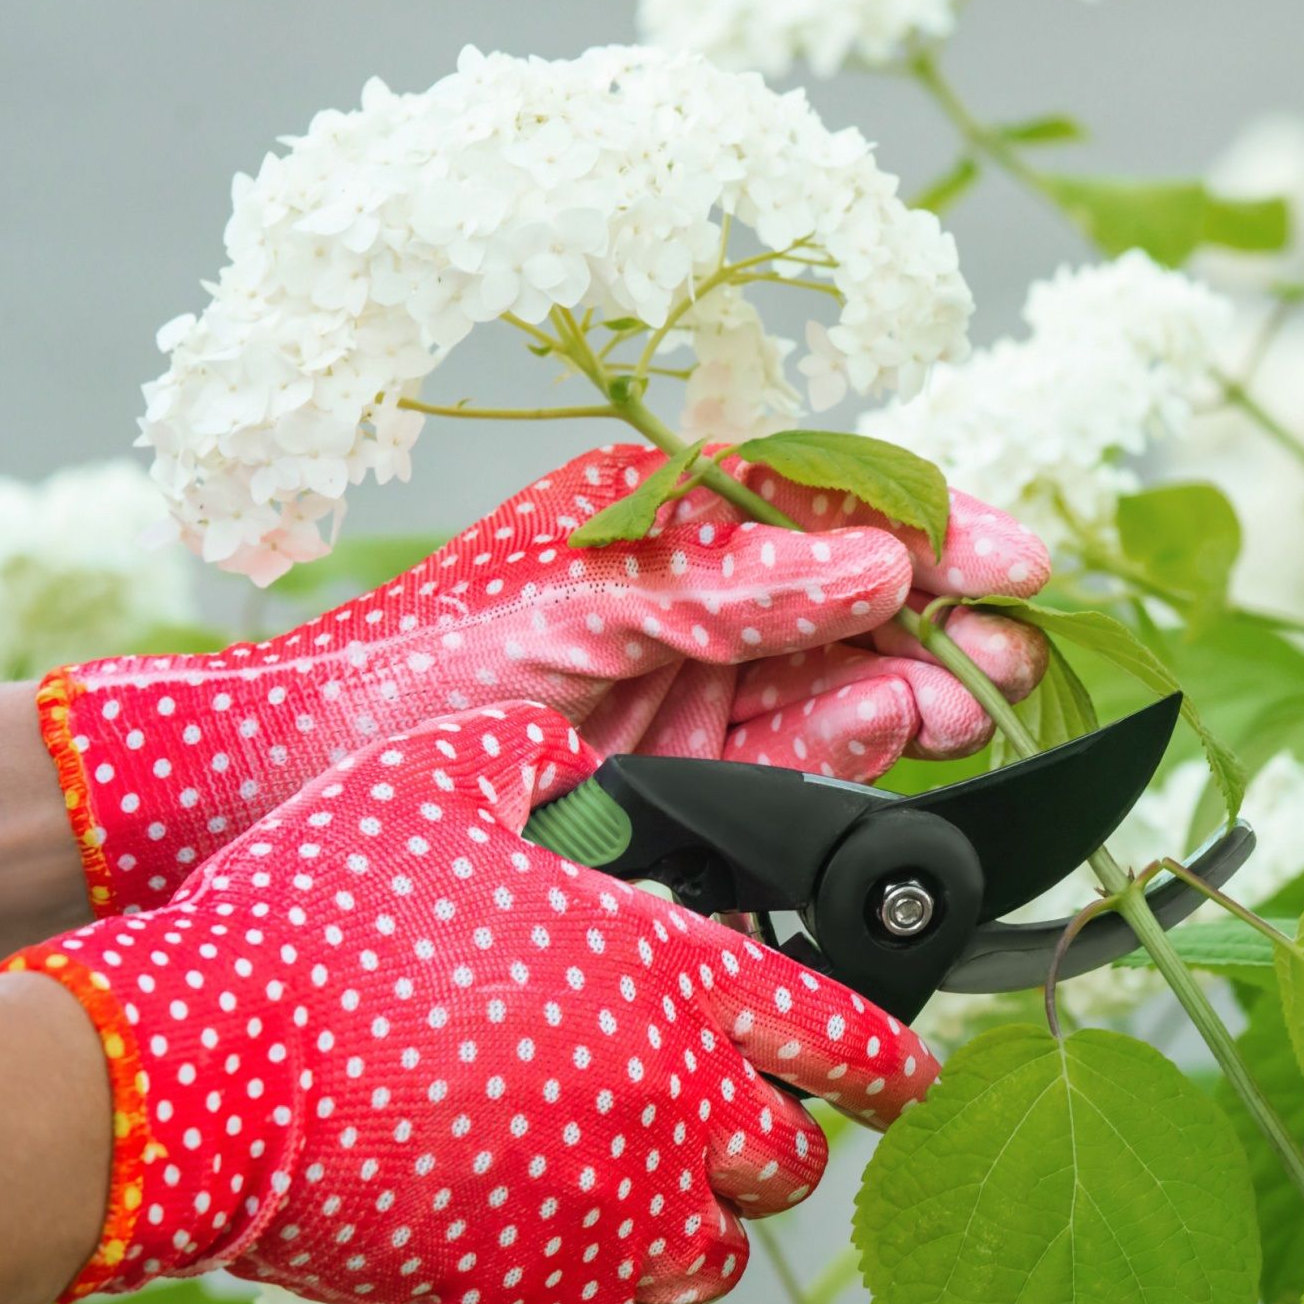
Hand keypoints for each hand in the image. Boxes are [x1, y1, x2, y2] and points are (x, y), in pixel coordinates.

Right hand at [0, 704, 936, 1303]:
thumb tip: (565, 751)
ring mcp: (601, 1214)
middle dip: (767, 1148)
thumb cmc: (310, 920)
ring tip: (618, 1206)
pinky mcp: (519, 1302)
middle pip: (789, 1163)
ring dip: (682, 1237)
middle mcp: (663, 1100)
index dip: (887, 1062)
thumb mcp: (430, 781)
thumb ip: (528, 758)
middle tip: (713, 1132)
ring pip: (708, 1261)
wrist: (194, 1069)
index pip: (836, 1030)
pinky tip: (540, 1288)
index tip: (901, 1082)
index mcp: (662, 973)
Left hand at [44, 445, 1047, 911]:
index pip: (830, 507)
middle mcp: (692, 595)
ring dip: (913, 686)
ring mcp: (695, 688)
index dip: (930, 530)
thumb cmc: (403, 674)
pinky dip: (852, 751)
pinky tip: (890, 732)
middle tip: (1013, 646)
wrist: (291, 796)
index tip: (1013, 560)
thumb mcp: (577, 614)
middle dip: (943, 615)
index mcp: (660, 516)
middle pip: (855, 599)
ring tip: (968, 694)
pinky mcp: (689, 776)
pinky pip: (799, 758)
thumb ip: (735, 594)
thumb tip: (877, 568)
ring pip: (843, 682)